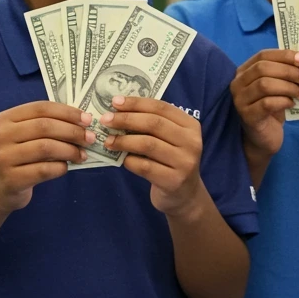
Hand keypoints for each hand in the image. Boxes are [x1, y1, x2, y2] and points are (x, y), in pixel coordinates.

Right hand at [0, 101, 94, 213]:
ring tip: (82, 155)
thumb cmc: (18, 158)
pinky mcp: (12, 179)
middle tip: (89, 139)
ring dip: (70, 151)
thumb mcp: (25, 136)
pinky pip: (44, 170)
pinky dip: (61, 167)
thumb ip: (47, 126)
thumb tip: (84, 122)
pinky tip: (65, 168)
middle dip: (73, 132)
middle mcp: (1, 135)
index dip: (67, 112)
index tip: (87, 120)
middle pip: (45, 126)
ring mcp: (4, 157)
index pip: (41, 108)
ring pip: (46, 147)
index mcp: (6, 119)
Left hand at [101, 97, 205, 217]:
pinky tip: (122, 160)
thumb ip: (153, 125)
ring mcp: (185, 162)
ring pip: (148, 144)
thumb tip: (118, 110)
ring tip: (108, 141)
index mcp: (191, 126)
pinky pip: (144, 166)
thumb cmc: (171, 161)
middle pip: (154, 123)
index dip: (136, 103)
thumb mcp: (170, 139)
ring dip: (123, 141)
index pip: (161, 108)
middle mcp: (192, 142)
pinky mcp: (174, 180)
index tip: (114, 102)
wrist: (184, 195)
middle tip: (105, 120)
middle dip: (126, 119)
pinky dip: (129, 161)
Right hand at [230, 49, 298, 157]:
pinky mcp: (247, 116)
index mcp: (244, 71)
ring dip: (288, 87)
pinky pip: (266, 104)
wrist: (263, 138)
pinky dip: (283, 101)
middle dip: (288, 71)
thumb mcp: (278, 87)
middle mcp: (237, 83)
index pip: (262, 55)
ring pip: (264, 85)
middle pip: (263, 68)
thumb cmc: (272, 109)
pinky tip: (292, 104)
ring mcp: (240, 100)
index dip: (283, 55)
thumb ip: (284, 73)